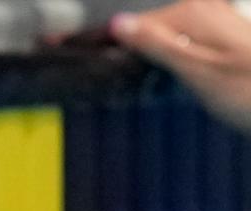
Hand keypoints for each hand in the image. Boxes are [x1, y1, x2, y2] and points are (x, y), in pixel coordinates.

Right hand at [113, 0, 250, 134]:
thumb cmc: (249, 92)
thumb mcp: (198, 72)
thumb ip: (157, 46)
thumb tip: (118, 24)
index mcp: (192, 13)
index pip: (132, 24)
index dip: (106, 46)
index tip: (85, 64)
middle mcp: (203, 9)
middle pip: (147, 30)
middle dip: (129, 55)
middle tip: (114, 86)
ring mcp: (213, 21)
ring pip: (162, 38)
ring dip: (147, 61)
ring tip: (137, 87)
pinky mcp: (219, 37)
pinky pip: (180, 45)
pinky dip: (167, 63)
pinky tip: (165, 83)